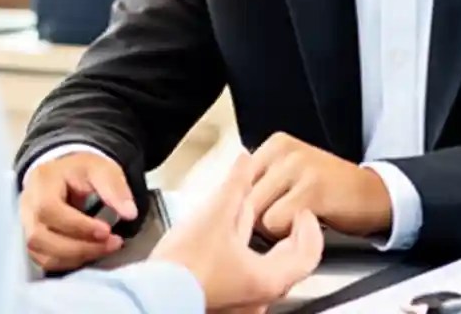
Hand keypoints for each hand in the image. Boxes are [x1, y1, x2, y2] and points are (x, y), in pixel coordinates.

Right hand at [19, 152, 137, 271]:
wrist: (66, 175)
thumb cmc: (82, 172)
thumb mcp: (102, 169)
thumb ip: (115, 189)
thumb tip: (130, 214)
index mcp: (41, 182)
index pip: (48, 209)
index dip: (76, 225)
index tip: (106, 230)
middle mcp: (27, 206)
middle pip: (39, 236)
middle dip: (78, 246)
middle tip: (112, 243)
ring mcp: (26, 226)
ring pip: (41, 253)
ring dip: (76, 257)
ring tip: (106, 248)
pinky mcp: (32, 242)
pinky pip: (44, 261)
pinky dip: (69, 262)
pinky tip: (91, 253)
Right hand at [151, 153, 322, 311]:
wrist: (150, 296)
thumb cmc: (183, 269)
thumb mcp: (214, 216)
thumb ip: (234, 185)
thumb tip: (245, 160)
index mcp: (268, 280)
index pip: (308, 254)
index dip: (310, 228)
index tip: (303, 212)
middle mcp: (258, 298)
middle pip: (288, 264)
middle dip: (287, 234)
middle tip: (287, 215)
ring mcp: (239, 303)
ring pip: (262, 269)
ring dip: (261, 244)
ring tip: (252, 218)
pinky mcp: (220, 301)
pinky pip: (242, 275)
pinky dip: (241, 255)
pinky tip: (226, 238)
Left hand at [249, 132, 391, 239]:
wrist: (374, 196)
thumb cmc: (329, 192)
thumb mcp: (290, 175)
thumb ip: (261, 181)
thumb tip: (226, 203)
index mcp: (275, 144)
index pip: (235, 182)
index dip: (244, 207)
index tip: (260, 214)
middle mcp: (284, 151)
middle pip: (242, 199)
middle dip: (256, 219)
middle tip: (282, 221)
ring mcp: (299, 167)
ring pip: (257, 213)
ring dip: (272, 229)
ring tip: (295, 222)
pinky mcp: (312, 189)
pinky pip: (277, 222)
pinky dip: (288, 233)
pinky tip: (306, 224)